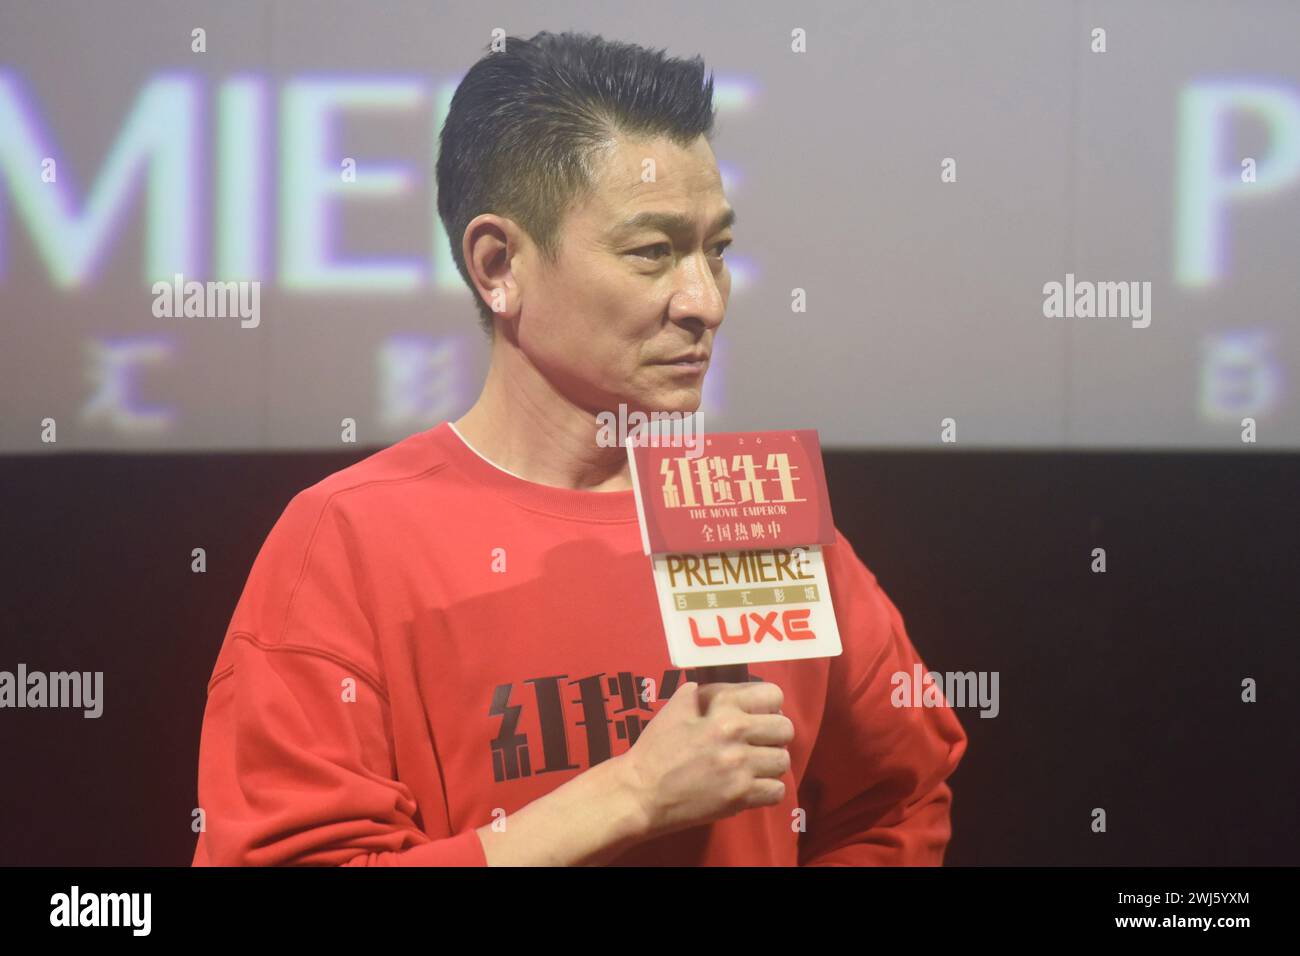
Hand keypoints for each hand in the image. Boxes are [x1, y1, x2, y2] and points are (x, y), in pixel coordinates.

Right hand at [617, 680, 793, 839]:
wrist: (641, 792)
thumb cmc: (656, 748)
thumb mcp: (676, 706)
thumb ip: (708, 693)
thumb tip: (735, 691)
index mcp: (722, 707)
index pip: (773, 695)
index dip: (769, 704)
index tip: (759, 714)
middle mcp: (736, 733)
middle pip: (785, 729)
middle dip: (774, 735)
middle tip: (758, 742)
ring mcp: (740, 767)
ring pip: (783, 761)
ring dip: (770, 763)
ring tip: (753, 766)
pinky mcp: (740, 796)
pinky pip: (778, 791)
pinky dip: (767, 790)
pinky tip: (750, 786)